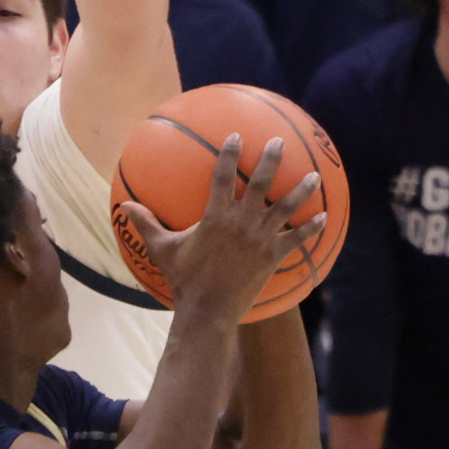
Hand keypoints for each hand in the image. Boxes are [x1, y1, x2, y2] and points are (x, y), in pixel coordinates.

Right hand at [118, 134, 323, 325]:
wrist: (208, 312)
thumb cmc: (184, 281)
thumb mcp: (162, 250)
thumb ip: (146, 225)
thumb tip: (123, 206)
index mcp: (215, 216)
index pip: (222, 176)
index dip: (228, 154)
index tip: (235, 136)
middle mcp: (241, 222)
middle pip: (260, 183)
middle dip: (270, 159)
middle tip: (278, 142)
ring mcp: (260, 239)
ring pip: (285, 207)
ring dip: (301, 190)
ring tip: (314, 176)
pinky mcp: (272, 257)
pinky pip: (296, 240)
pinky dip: (311, 229)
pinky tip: (324, 218)